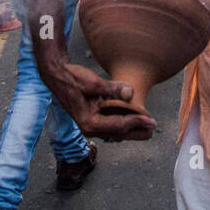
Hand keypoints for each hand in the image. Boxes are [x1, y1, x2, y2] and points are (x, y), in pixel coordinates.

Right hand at [41, 61, 156, 141]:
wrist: (56, 75)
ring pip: (115, 131)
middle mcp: (89, 128)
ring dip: (131, 127)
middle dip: (137, 131)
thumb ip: (112, 89)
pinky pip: (110, 124)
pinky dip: (122, 122)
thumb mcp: (93, 82)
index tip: (151, 120)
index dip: (136, 122)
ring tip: (147, 124)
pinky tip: (131, 116)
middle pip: (119, 134)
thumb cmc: (72, 78)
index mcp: (89, 123)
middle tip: (154, 126)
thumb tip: (130, 93)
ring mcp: (90, 124)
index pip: (118, 126)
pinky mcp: (91, 119)